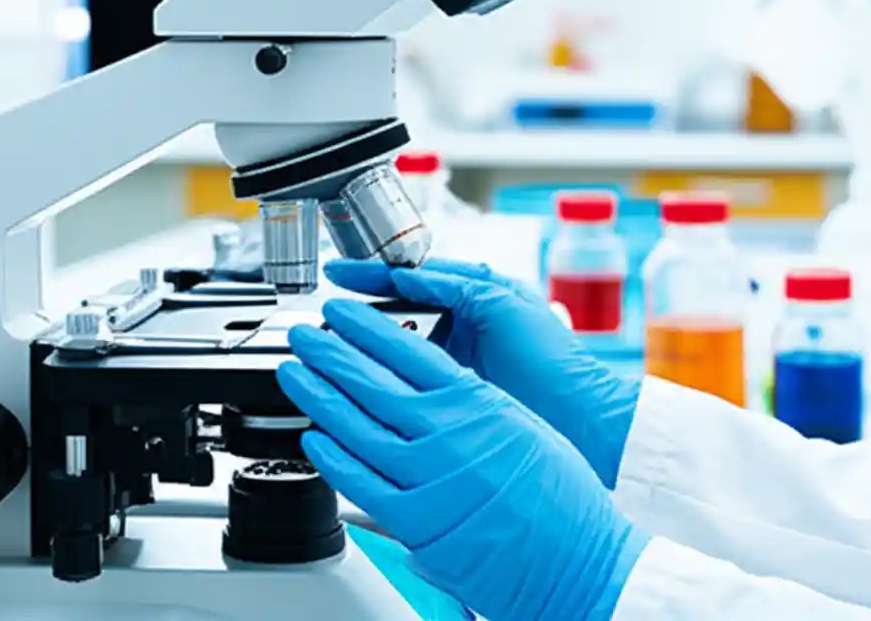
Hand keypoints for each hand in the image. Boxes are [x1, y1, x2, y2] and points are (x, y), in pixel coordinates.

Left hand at [278, 299, 646, 620]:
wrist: (575, 560)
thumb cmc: (561, 499)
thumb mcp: (522, 427)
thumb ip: (476, 408)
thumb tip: (445, 393)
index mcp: (475, 402)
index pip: (405, 351)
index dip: (365, 327)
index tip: (341, 312)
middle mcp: (445, 432)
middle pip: (370, 381)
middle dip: (329, 352)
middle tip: (302, 334)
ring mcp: (425, 476)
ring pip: (354, 425)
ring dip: (317, 395)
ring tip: (295, 373)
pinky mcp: (413, 520)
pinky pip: (358, 481)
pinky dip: (330, 457)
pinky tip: (312, 438)